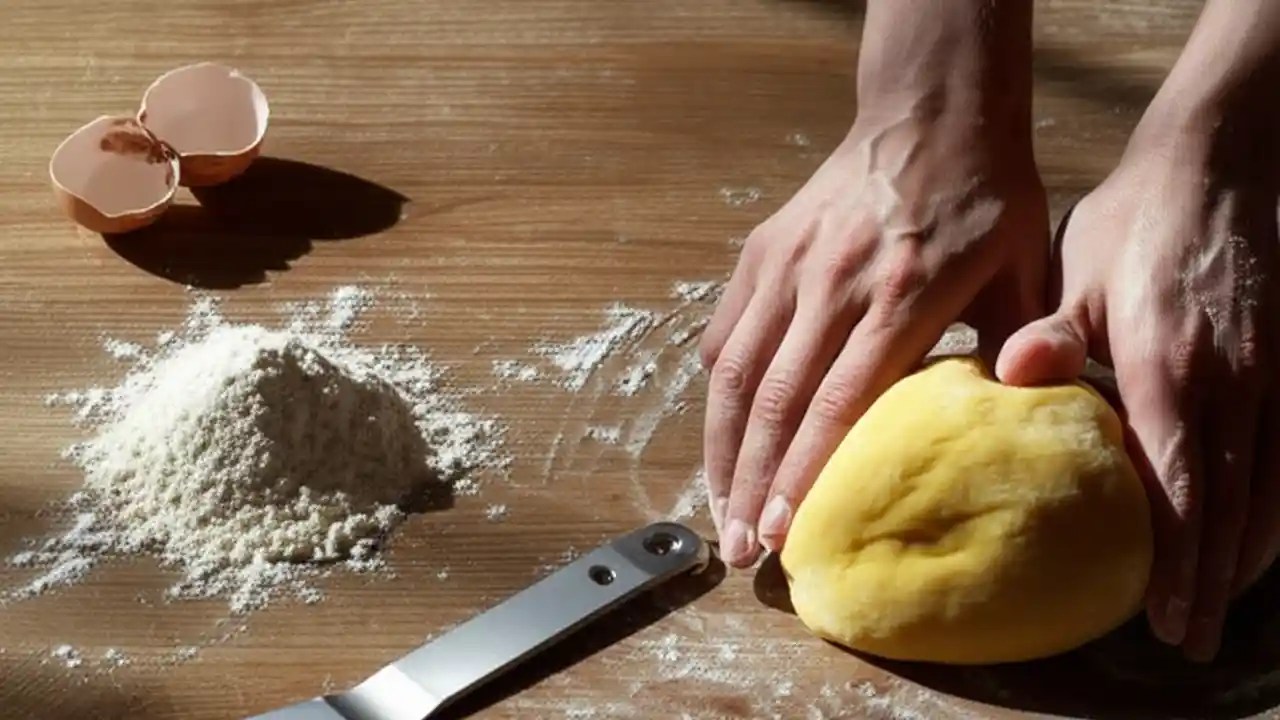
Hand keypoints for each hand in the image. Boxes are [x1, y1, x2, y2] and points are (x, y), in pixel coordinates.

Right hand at [700, 109, 1048, 567]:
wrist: (931, 112)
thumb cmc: (985, 199)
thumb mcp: (1024, 267)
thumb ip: (1027, 342)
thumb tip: (1023, 412)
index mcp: (899, 297)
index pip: (834, 403)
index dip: (800, 474)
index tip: (779, 532)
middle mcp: (830, 284)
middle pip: (771, 401)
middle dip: (748, 483)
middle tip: (737, 548)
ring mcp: (786, 264)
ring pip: (734, 372)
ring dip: (721, 447)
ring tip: (716, 506)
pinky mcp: (762, 249)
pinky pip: (725, 331)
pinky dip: (717, 390)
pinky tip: (721, 432)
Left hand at [997, 126, 1279, 661]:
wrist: (1222, 160)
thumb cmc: (1137, 220)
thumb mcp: (1082, 271)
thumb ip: (1055, 333)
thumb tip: (1013, 376)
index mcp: (1168, 369)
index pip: (1180, 489)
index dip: (1177, 561)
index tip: (1165, 616)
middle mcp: (1232, 382)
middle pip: (1232, 507)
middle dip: (1214, 580)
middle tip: (1192, 636)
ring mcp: (1273, 372)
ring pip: (1272, 487)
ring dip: (1249, 552)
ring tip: (1221, 600)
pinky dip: (1276, 503)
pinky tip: (1258, 531)